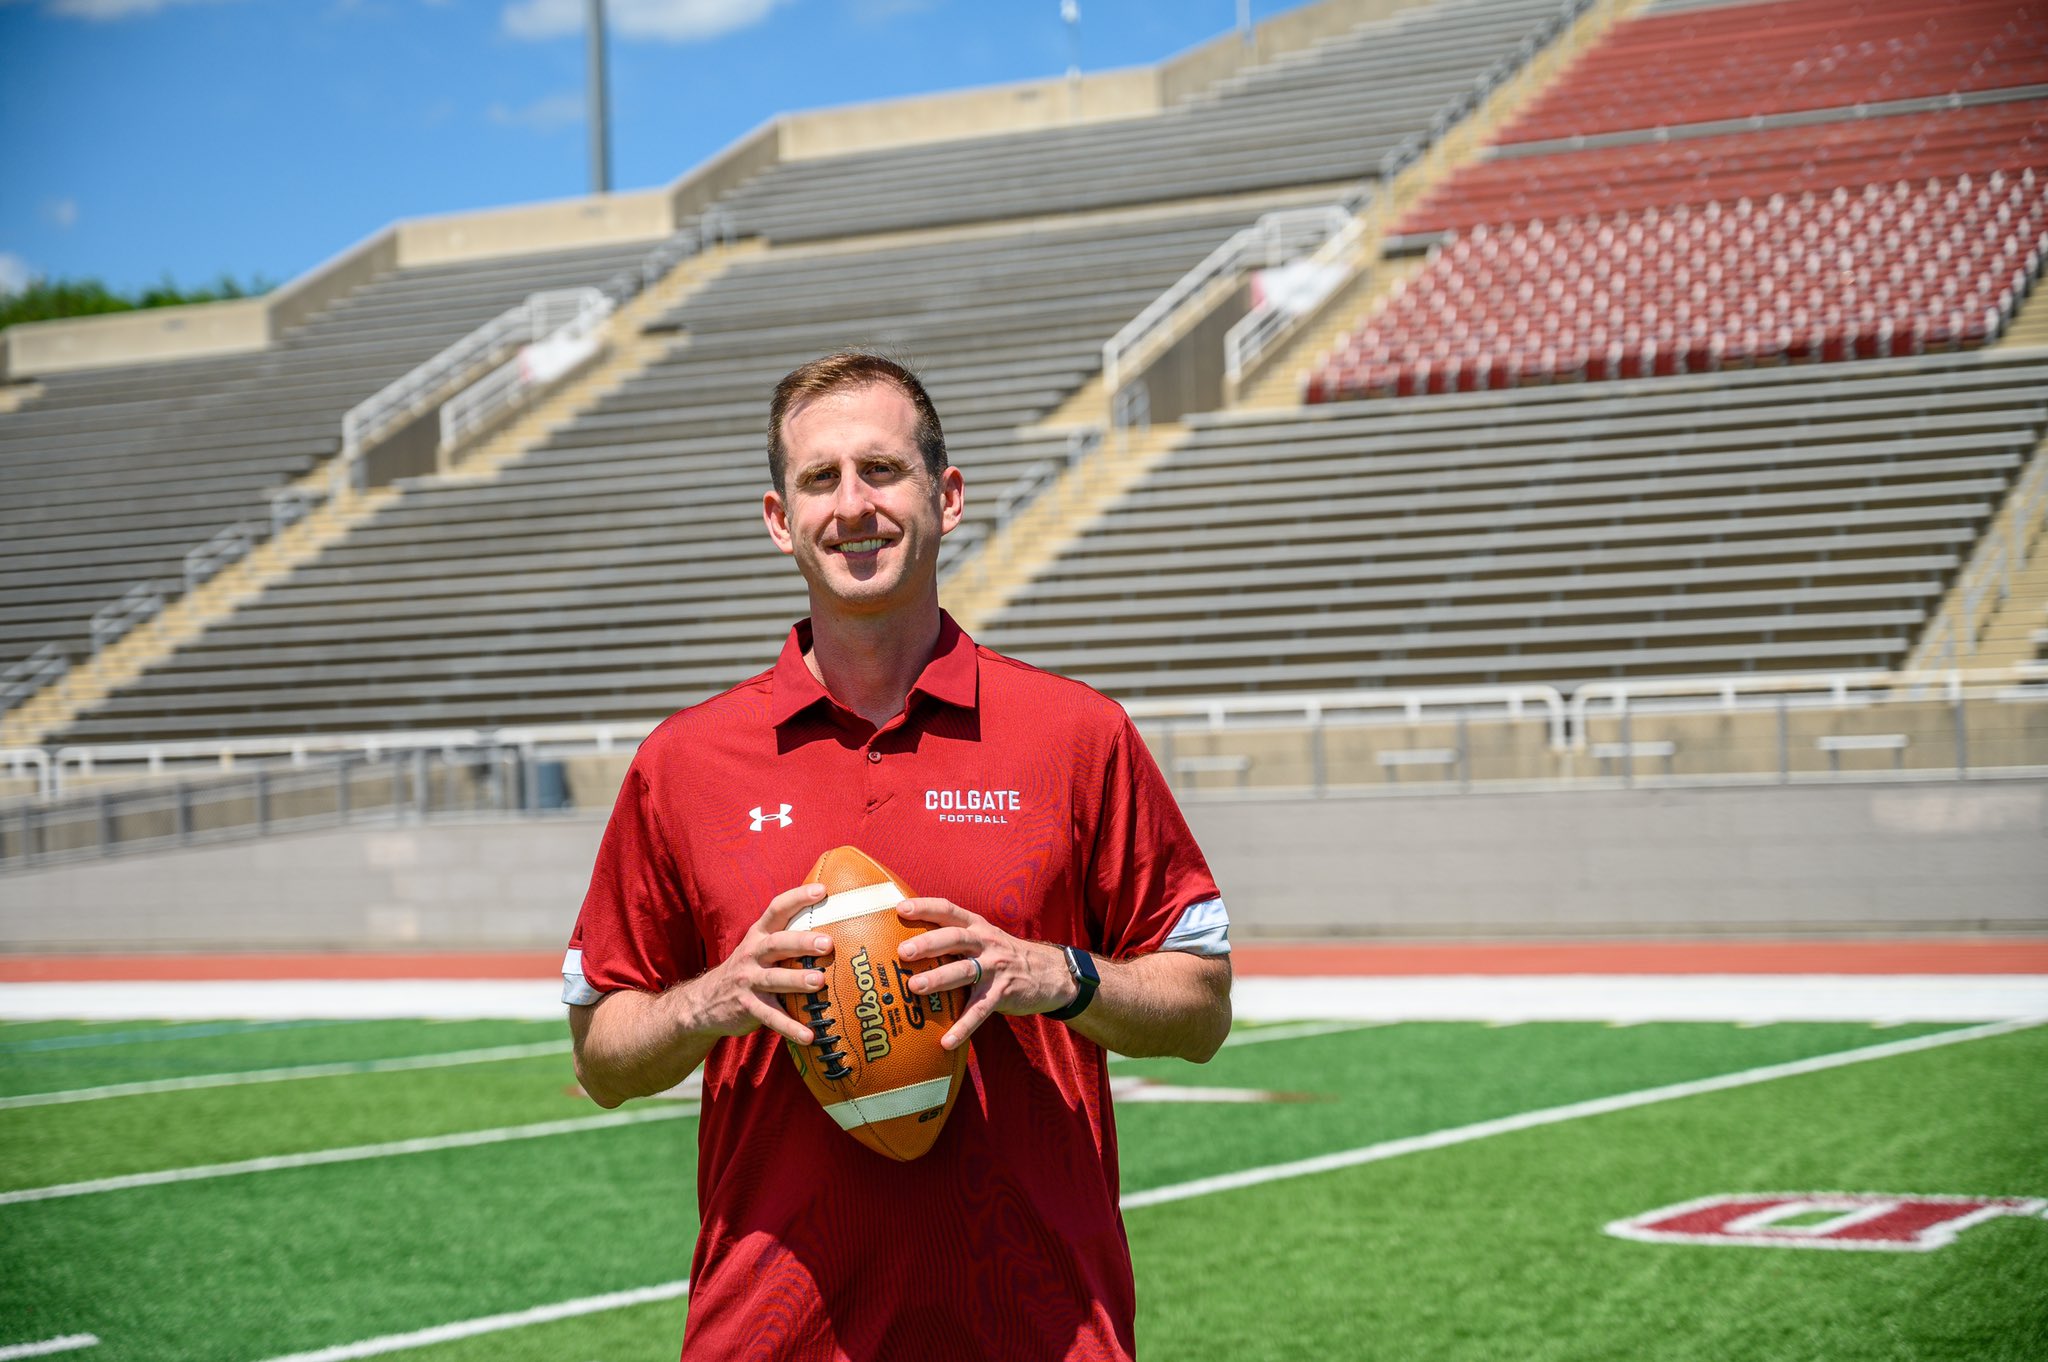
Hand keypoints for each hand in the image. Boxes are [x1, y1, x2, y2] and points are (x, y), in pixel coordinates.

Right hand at [685, 882, 833, 1045]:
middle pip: (777, 944)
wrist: (705, 1001)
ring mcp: (748, 981)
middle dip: (802, 942)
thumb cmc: (748, 969)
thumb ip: (788, 936)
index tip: (822, 890)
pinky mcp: (747, 1007)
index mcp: (759, 935)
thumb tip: (835, 923)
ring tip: (819, 982)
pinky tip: (810, 1035)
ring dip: (797, 980)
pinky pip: (771, 1018)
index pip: (777, 909)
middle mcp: (752, 954)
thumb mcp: (760, 947)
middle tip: (828, 943)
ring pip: (774, 980)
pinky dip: (790, 1027)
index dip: (798, 898)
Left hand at [894, 898, 1077, 1049]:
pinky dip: (963, 1026)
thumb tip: (907, 944)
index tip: (900, 909)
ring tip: (915, 987)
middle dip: (929, 943)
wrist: (1050, 972)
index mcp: (976, 926)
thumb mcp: (984, 937)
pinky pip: (980, 1010)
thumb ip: (954, 938)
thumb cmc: (1002, 955)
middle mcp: (985, 943)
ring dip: (939, 978)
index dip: (925, 907)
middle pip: (955, 938)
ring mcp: (995, 968)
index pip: (948, 910)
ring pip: (965, 971)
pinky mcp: (1003, 993)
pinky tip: (946, 1041)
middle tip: (904, 951)